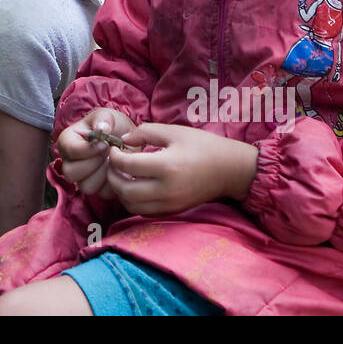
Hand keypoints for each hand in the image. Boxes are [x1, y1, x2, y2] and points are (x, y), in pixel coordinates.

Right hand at [57, 108, 137, 198]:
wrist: (127, 140)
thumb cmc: (113, 126)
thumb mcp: (108, 115)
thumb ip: (103, 119)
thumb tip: (101, 128)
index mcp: (68, 141)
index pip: (70, 150)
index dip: (89, 149)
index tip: (104, 143)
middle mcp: (69, 161)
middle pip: (72, 173)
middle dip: (95, 163)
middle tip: (109, 152)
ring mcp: (82, 178)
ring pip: (86, 186)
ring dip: (104, 174)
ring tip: (113, 160)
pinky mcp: (96, 189)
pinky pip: (102, 193)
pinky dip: (112, 183)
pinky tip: (116, 169)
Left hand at [101, 124, 259, 215]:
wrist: (229, 169)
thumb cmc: (203, 146)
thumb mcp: (174, 131)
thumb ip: (145, 132)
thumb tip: (123, 141)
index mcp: (167, 166)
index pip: (128, 166)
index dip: (115, 157)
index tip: (114, 149)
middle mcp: (167, 190)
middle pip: (125, 191)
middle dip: (112, 176)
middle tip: (114, 164)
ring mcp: (170, 204)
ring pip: (131, 205)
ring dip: (121, 191)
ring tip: (123, 175)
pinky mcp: (173, 211)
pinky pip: (144, 212)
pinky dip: (133, 201)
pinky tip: (136, 186)